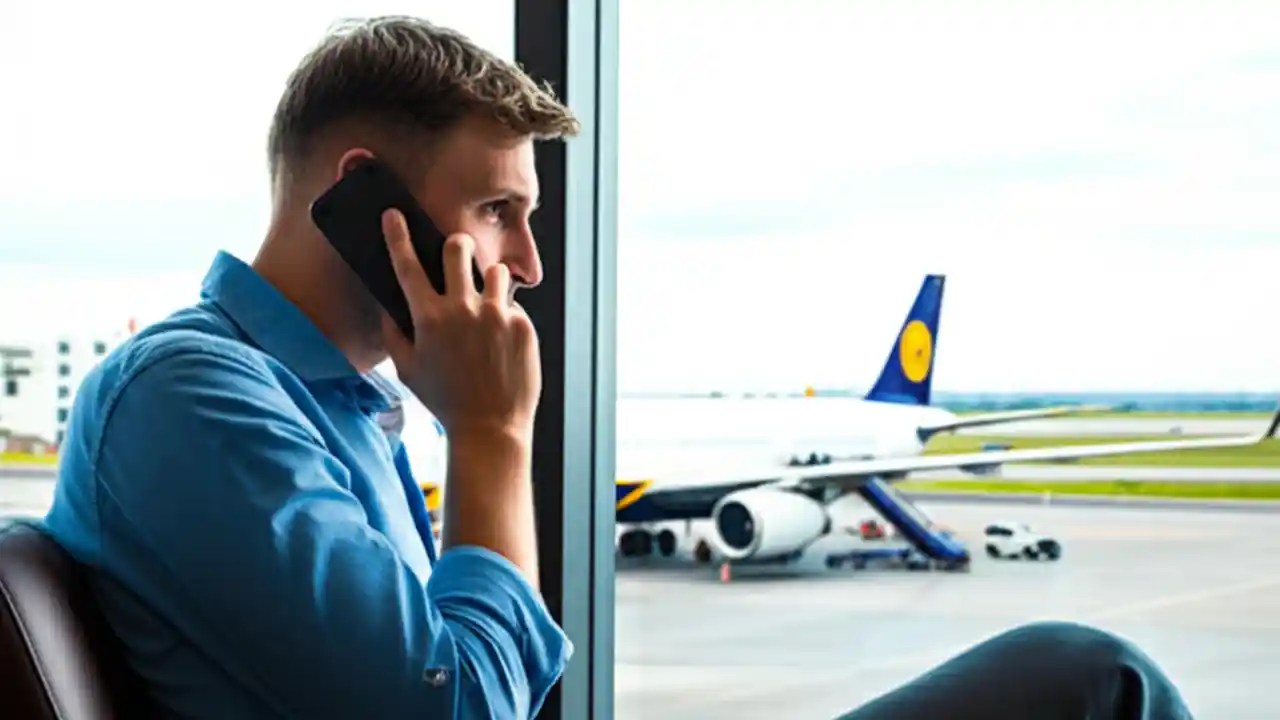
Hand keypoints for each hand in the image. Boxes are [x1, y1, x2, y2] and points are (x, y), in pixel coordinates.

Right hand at [379, 208, 540, 443]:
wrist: (490, 428)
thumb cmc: (445, 400)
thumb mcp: (407, 369)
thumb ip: (394, 334)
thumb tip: (389, 306)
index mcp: (429, 318)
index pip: (407, 265)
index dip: (397, 235)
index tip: (394, 214)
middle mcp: (463, 310)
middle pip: (458, 247)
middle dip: (457, 245)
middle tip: (458, 256)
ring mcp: (496, 316)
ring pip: (494, 271)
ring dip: (487, 282)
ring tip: (486, 310)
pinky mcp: (523, 326)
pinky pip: (513, 306)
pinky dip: (506, 318)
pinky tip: (502, 345)